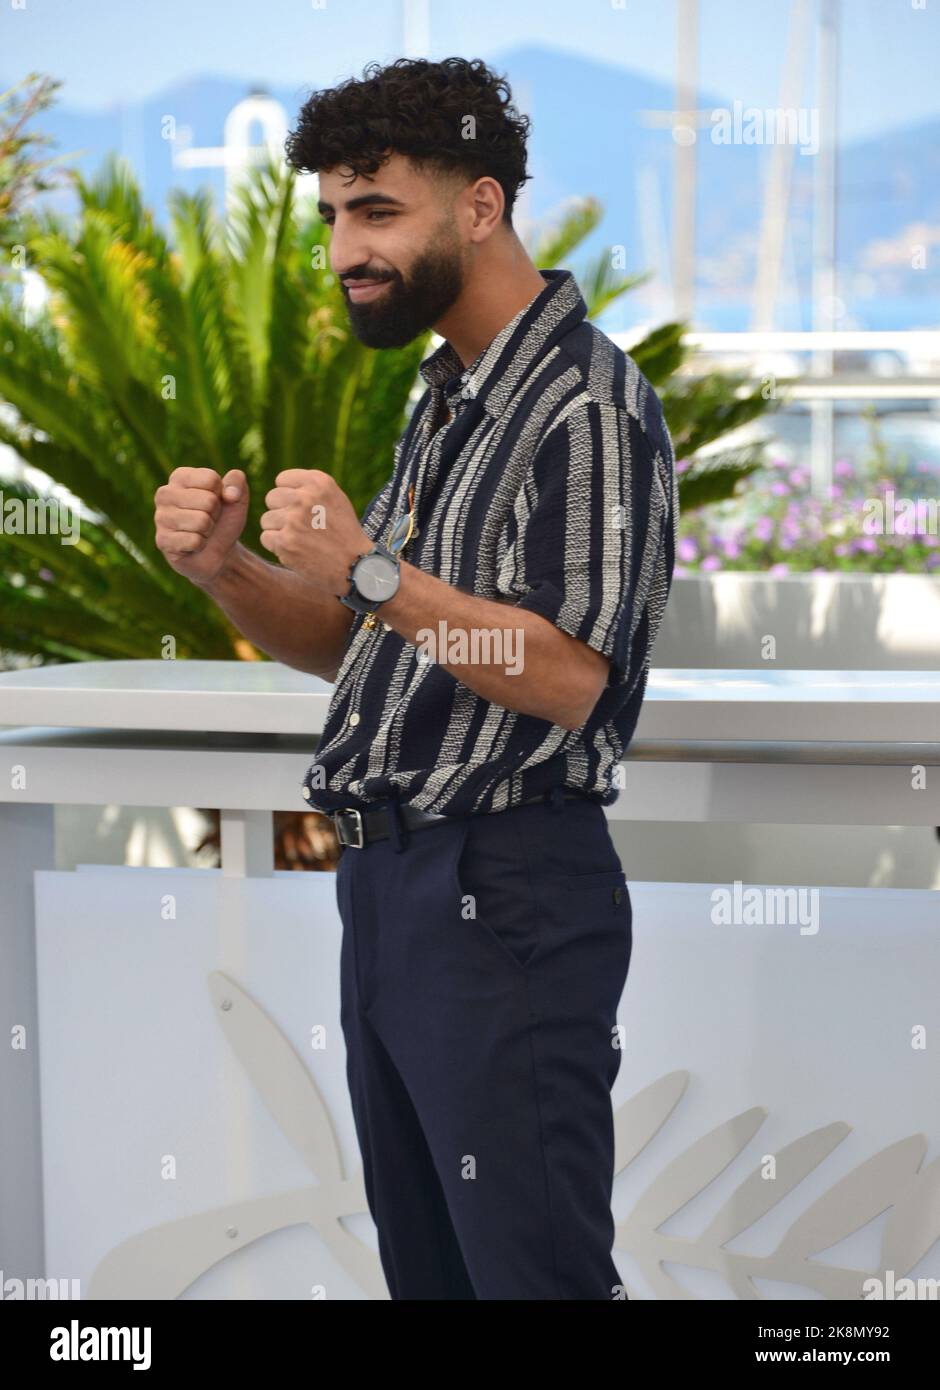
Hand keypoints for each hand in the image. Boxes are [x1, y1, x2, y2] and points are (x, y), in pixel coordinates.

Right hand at [154, 467, 248, 585]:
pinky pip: (194, 541)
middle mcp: (165, 493)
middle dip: (215, 514)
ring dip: (208, 530)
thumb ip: (237, 482)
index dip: (221, 495)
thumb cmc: (223, 519)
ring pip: (202, 522)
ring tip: (202, 531)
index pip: (211, 479)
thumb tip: (231, 494)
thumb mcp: (236, 497)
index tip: (215, 502)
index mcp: (180, 476)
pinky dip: (200, 545)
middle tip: (208, 520)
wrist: (217, 551)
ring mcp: (160, 517)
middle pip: (208, 501)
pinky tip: (194, 544)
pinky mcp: (162, 540)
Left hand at [259, 469, 371, 595]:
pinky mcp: (285, 541)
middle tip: (299, 527)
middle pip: (271, 498)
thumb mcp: (335, 499)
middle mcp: (305, 497)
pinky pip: (266, 538)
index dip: (288, 495)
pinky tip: (295, 550)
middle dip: (281, 512)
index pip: (282, 480)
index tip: (300, 509)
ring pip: (266, 519)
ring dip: (278, 530)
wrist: (356, 565)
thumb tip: (280, 487)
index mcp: (319, 482)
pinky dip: (277, 547)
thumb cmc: (344, 533)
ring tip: (299, 540)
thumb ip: (309, 489)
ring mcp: (293, 519)